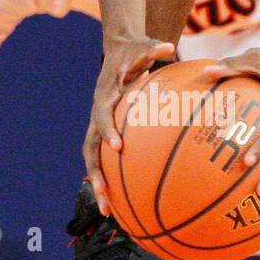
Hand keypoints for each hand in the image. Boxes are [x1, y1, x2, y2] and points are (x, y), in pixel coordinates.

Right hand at [84, 35, 176, 210]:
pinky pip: (107, 159)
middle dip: (96, 173)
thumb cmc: (134, 51)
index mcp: (104, 96)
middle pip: (90, 148)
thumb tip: (169, 46)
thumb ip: (154, 48)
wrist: (119, 53)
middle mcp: (97, 114)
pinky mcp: (107, 133)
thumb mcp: (143, 46)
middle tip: (105, 196)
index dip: (108, 131)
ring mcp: (100, 126)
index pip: (102, 115)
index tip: (117, 147)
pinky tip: (125, 201)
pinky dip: (113, 179)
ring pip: (95, 160)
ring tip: (109, 213)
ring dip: (100, 185)